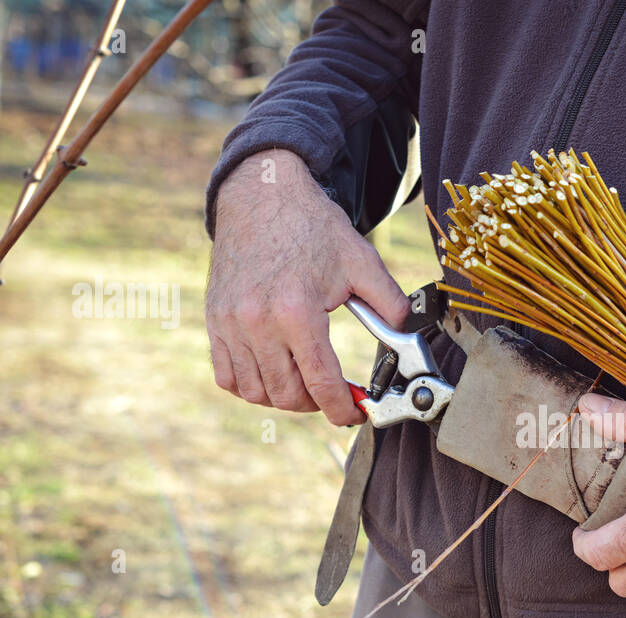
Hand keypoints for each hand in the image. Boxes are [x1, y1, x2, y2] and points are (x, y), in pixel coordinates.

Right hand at [205, 148, 409, 425]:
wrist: (261, 195)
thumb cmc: (312, 227)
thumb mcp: (361, 261)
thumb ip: (391, 304)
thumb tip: (410, 337)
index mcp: (296, 311)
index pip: (320, 382)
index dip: (342, 408)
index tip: (355, 414)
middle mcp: (257, 322)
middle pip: (287, 395)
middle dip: (316, 404)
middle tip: (334, 395)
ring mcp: (230, 324)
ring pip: (256, 392)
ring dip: (285, 397)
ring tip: (305, 384)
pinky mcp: (214, 321)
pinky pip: (228, 376)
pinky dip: (251, 385)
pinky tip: (274, 373)